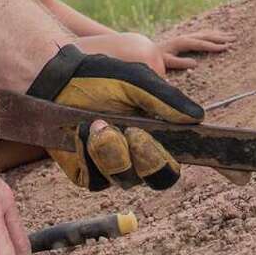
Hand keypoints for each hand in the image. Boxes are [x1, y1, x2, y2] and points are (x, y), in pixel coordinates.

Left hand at [27, 45, 201, 190]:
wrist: (58, 77)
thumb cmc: (101, 75)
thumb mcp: (137, 80)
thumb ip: (166, 100)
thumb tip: (198, 118)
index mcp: (155, 138)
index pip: (174, 164)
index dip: (174, 162)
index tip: (166, 143)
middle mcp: (137, 157)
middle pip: (156, 179)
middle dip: (147, 156)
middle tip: (132, 131)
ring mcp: (111, 166)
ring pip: (125, 178)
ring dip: (113, 150)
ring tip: (97, 122)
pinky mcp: (85, 171)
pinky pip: (95, 179)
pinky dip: (89, 155)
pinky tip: (81, 131)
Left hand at [155, 29, 234, 69]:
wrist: (145, 51)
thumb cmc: (155, 59)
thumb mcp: (166, 62)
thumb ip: (179, 63)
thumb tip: (195, 64)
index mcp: (181, 42)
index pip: (200, 43)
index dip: (213, 46)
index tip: (226, 47)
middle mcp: (184, 37)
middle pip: (205, 36)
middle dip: (220, 37)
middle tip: (234, 39)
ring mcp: (185, 36)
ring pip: (204, 33)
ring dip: (218, 34)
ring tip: (231, 36)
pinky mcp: (185, 39)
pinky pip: (201, 35)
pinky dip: (211, 34)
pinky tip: (218, 34)